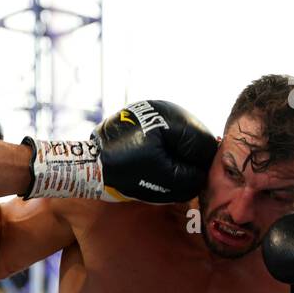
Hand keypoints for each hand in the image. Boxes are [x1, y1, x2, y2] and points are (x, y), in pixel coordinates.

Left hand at [25, 99, 216, 202]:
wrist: (87, 164)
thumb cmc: (124, 172)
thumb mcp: (164, 180)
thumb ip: (192, 177)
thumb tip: (204, 174)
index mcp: (174, 119)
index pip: (206, 144)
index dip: (203, 168)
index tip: (193, 184)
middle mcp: (165, 108)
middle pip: (194, 138)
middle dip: (189, 161)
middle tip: (176, 181)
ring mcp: (152, 111)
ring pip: (179, 138)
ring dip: (176, 156)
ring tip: (161, 173)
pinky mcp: (141, 119)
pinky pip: (163, 136)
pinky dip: (163, 151)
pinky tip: (152, 164)